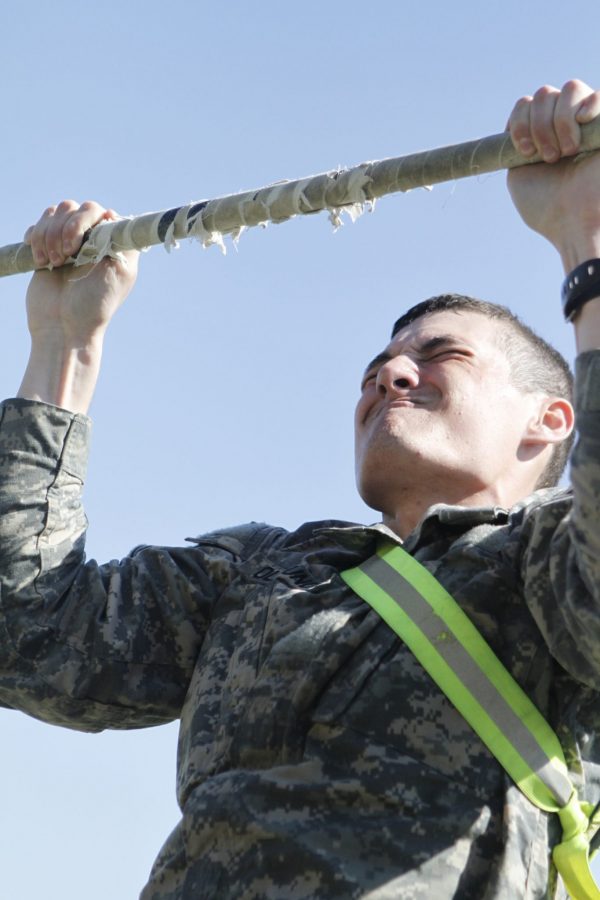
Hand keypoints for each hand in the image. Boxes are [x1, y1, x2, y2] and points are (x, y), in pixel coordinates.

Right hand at [24, 199, 138, 342]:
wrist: (62, 325)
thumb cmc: (94, 303)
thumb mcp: (120, 273)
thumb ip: (122, 241)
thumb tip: (112, 213)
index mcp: (109, 242)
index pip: (98, 211)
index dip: (85, 222)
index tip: (82, 246)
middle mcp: (88, 238)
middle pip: (74, 207)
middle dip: (66, 229)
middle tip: (66, 257)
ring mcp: (66, 241)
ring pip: (54, 213)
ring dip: (49, 236)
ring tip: (54, 263)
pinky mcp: (44, 248)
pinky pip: (36, 226)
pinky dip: (36, 239)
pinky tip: (42, 261)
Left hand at [506, 80, 599, 269]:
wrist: (577, 224)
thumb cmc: (548, 208)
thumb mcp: (519, 174)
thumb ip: (515, 144)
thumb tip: (519, 116)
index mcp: (542, 135)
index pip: (526, 104)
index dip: (521, 121)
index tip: (525, 152)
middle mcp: (566, 125)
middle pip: (545, 94)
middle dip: (539, 124)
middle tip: (549, 158)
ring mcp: (590, 123)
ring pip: (569, 88)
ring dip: (561, 120)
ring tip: (568, 151)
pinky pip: (599, 95)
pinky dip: (588, 104)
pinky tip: (583, 122)